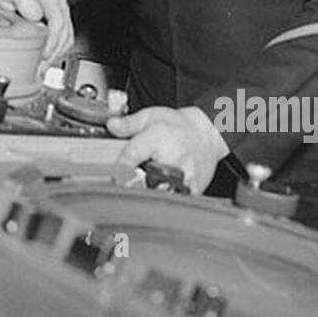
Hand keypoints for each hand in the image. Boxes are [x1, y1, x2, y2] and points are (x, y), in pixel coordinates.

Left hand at [0, 0, 73, 65]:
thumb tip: (35, 13)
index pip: (58, 22)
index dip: (52, 41)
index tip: (44, 55)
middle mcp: (59, 2)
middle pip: (65, 33)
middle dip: (54, 53)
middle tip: (41, 68)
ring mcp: (62, 11)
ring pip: (67, 37)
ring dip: (57, 54)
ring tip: (43, 67)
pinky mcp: (61, 19)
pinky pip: (65, 38)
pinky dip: (58, 51)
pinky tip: (47, 59)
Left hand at [107, 106, 229, 194]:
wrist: (207, 133)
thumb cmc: (178, 125)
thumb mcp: (150, 116)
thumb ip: (128, 123)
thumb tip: (110, 126)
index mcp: (158, 138)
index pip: (130, 157)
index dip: (117, 167)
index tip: (110, 174)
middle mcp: (172, 158)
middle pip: (146, 180)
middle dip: (135, 184)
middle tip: (128, 184)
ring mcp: (185, 175)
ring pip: (161, 194)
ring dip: (150, 194)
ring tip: (145, 189)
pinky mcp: (193, 188)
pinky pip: (176, 200)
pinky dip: (166, 200)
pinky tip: (162, 192)